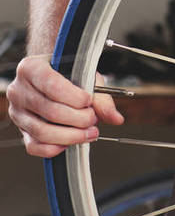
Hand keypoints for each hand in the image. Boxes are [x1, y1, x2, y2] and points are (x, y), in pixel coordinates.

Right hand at [7, 55, 123, 157]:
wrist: (49, 74)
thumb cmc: (66, 71)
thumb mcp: (84, 74)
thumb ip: (100, 96)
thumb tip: (116, 118)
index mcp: (31, 67)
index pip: (52, 85)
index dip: (74, 97)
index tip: (89, 101)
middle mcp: (19, 90)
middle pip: (50, 111)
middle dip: (77, 119)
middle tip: (93, 119)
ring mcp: (17, 112)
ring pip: (42, 132)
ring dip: (71, 136)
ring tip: (90, 133)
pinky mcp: (20, 130)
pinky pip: (35, 146)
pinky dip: (55, 148)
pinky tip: (71, 141)